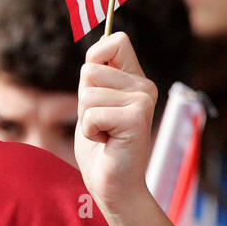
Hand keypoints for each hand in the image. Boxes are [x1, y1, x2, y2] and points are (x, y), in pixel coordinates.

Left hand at [74, 32, 157, 216]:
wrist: (114, 183)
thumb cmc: (100, 145)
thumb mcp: (93, 104)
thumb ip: (95, 78)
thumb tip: (97, 47)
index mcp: (134, 79)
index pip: (115, 41)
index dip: (95, 55)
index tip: (92, 82)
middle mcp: (143, 86)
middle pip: (88, 71)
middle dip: (83, 100)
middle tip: (101, 122)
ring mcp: (143, 101)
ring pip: (87, 94)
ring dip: (86, 118)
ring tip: (105, 133)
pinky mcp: (137, 118)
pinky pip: (92, 114)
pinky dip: (91, 131)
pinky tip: (107, 141)